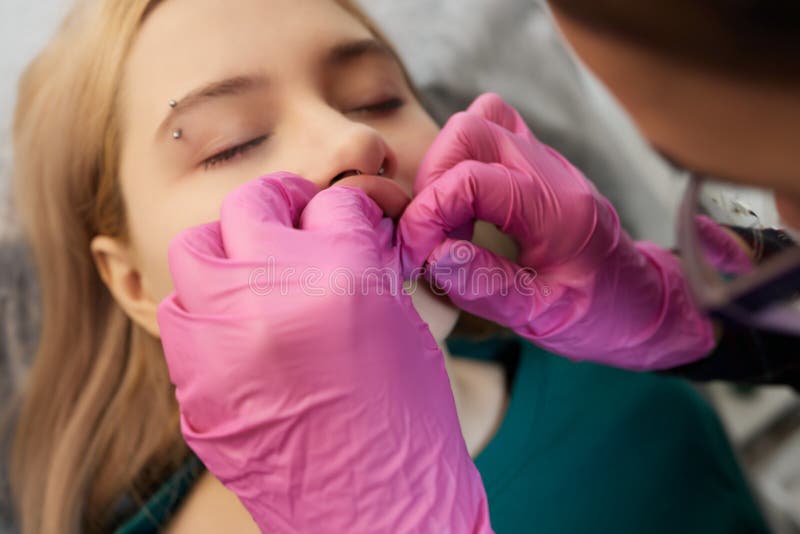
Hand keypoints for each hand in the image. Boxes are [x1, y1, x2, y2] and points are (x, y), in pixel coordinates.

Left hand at [157, 173, 491, 532]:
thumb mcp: (404, 328)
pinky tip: (238, 326)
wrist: (377, 514)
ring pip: (198, 248)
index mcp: (345, 277)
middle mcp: (275, 295)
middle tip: (295, 217)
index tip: (343, 221)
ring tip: (255, 268)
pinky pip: (182, 313)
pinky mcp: (194, 381)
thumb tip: (340, 227)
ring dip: (230, 248)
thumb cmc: (409, 426)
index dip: (342, 210)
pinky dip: (208, 307)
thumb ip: (364, 266)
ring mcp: (224, 339)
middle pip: (254, 204)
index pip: (333, 203)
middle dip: (281, 203)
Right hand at [399, 93, 728, 369]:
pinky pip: (492, 127)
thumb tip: (434, 255)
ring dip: (444, 166)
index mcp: (559, 209)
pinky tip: (465, 203)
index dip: (428, 214)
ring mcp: (545, 159)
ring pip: (477, 121)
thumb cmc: (596, 315)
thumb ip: (487, 287)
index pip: (472, 179)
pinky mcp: (536, 160)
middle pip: (467, 132)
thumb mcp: (543, 316)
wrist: (637, 303)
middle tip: (429, 236)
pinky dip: (463, 156)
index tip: (415, 255)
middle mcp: (552, 170)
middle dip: (431, 183)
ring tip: (448, 221)